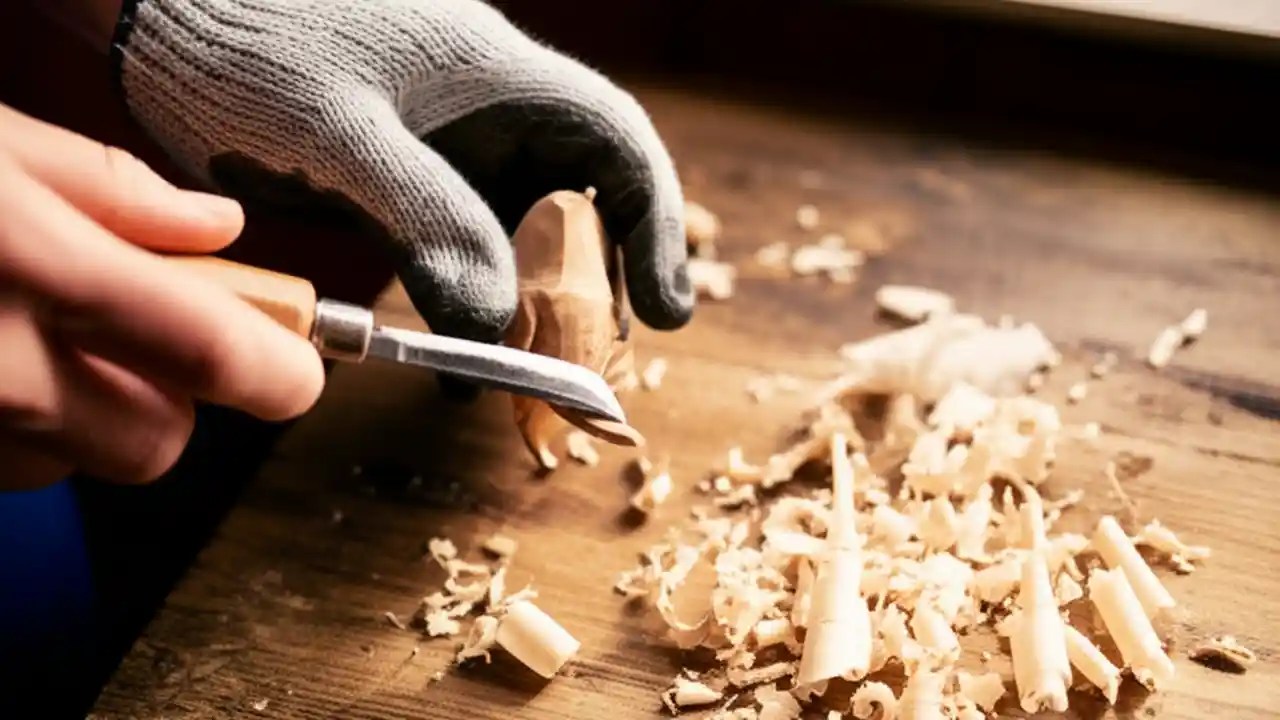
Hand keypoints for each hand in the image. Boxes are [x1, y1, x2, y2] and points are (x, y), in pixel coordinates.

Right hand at [0, 105, 323, 489]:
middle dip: (168, 396)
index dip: (281, 371)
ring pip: (73, 461)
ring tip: (35, 335)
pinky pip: (11, 462)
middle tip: (133, 328)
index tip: (300, 366)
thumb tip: (215, 228)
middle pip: (156, 441)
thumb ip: (105, 187)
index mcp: (39, 269)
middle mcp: (2, 373)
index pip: (213, 354)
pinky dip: (19, 424)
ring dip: (83, 414)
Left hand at [113, 0, 692, 345]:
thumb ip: (426, 217)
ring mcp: (446, 150)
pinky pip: (461, 247)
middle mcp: (488, 115)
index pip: (614, 145)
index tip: (666, 308)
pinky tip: (459, 350)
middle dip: (594, 286)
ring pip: (522, 234)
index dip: (656, 226)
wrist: (164, 20)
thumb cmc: (251, 47)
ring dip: (533, 306)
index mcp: (497, 77)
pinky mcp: (403, 182)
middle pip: (581, 202)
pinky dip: (473, 301)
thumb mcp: (339, 134)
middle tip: (581, 364)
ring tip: (522, 373)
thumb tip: (492, 318)